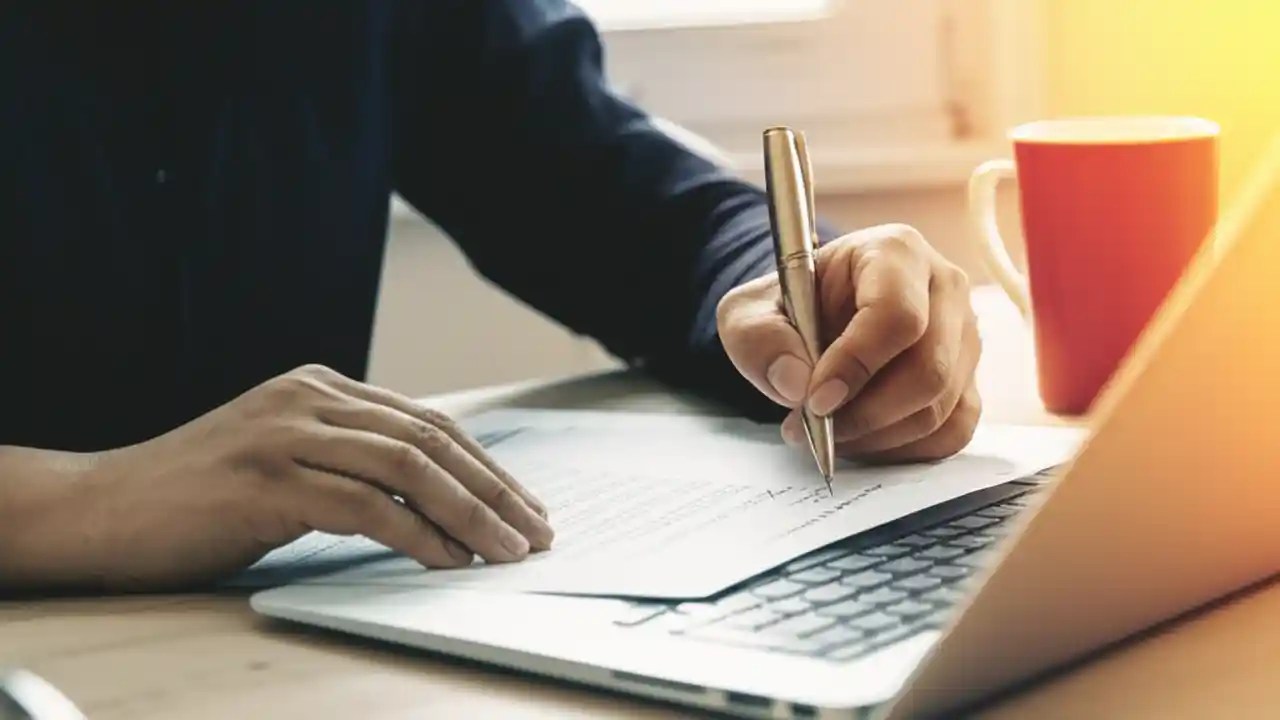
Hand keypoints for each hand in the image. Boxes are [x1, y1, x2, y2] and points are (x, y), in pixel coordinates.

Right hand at [1, 365, 551, 591]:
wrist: (103, 509)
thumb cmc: (200, 496)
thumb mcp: (285, 459)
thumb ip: (347, 460)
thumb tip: (436, 501)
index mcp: (320, 387)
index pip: (428, 421)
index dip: (487, 465)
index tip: (525, 506)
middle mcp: (308, 398)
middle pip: (430, 438)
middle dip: (494, 489)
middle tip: (535, 532)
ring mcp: (285, 434)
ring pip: (406, 466)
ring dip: (469, 513)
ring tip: (506, 552)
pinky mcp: (264, 480)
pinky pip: (363, 506)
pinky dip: (417, 535)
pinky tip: (446, 561)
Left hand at [717, 224, 981, 462]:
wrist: (816, 315)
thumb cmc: (791, 306)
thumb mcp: (749, 312)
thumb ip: (759, 340)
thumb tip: (796, 385)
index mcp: (895, 251)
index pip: (895, 314)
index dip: (856, 364)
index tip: (814, 400)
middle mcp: (944, 287)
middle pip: (929, 368)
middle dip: (865, 413)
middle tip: (814, 426)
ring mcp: (965, 336)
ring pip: (939, 408)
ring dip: (876, 435)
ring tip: (826, 432)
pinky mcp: (969, 379)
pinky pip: (951, 431)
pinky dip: (902, 449)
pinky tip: (861, 438)